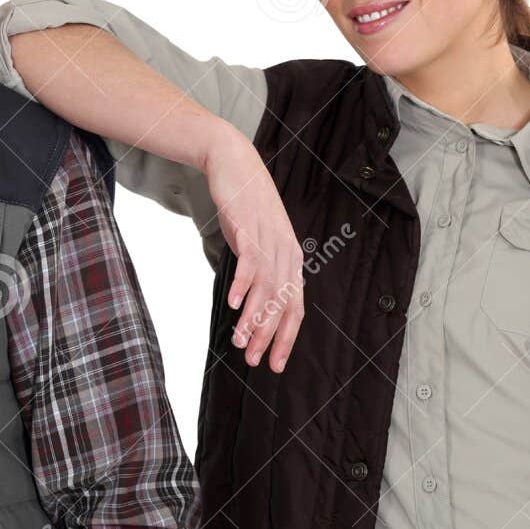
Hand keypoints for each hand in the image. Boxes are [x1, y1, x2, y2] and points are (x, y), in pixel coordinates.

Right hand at [201, 124, 304, 372]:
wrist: (234, 164)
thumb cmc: (244, 207)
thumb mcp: (256, 243)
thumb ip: (259, 271)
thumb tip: (252, 303)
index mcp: (291, 259)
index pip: (295, 307)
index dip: (286, 338)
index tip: (273, 364)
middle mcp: (287, 252)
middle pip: (283, 303)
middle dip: (268, 336)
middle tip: (252, 360)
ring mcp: (270, 239)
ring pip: (267, 288)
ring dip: (254, 317)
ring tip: (239, 340)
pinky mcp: (251, 228)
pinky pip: (250, 262)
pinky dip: (243, 285)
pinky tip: (234, 304)